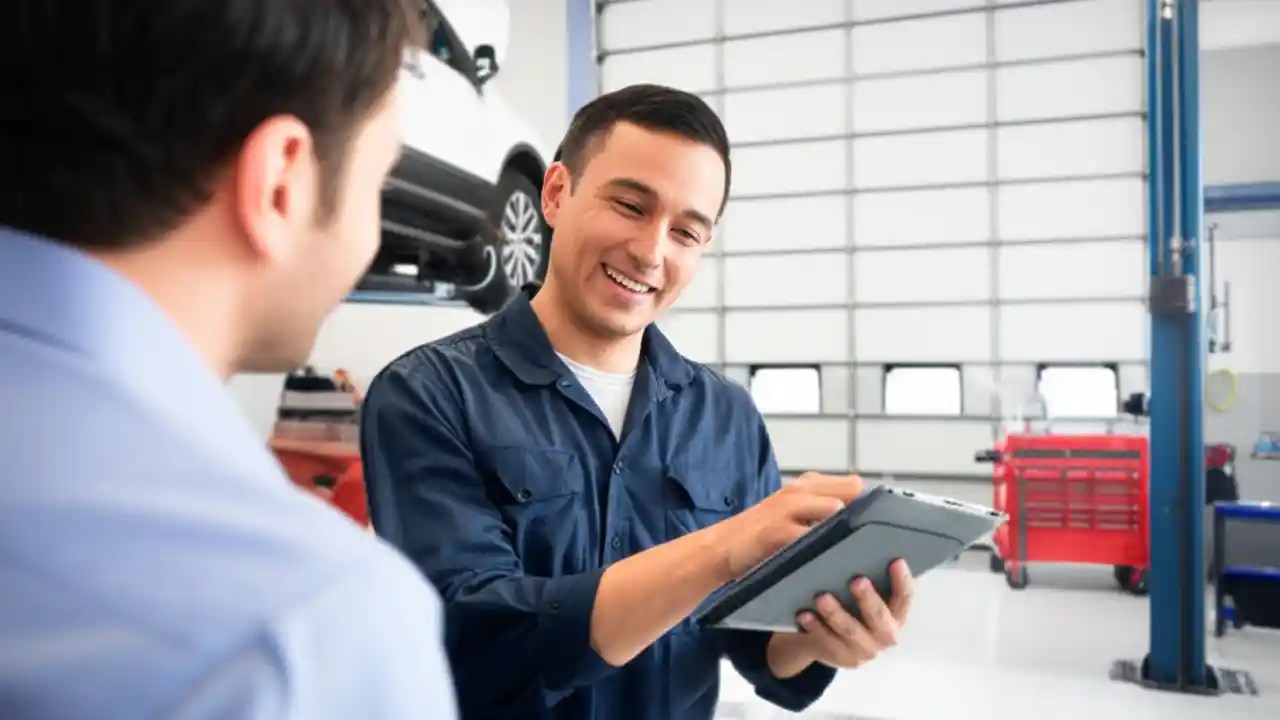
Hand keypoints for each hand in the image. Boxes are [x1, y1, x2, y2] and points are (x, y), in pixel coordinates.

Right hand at [710, 472, 863, 581]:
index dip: (868, 505)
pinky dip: (825, 549)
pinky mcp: (778, 531)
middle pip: (851, 492)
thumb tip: (862, 515)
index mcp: (806, 484)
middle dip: (863, 515)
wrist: (722, 546)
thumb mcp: (792, 511)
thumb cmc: (761, 533)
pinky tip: (832, 563)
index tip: (878, 525)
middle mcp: (799, 490)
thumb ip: (821, 508)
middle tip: (872, 540)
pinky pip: (811, 536)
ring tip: (858, 551)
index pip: (853, 485)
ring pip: (834, 510)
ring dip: (847, 530)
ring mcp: (788, 508)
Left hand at [771, 559, 914, 674]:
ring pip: (851, 632)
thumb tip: (859, 535)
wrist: (830, 639)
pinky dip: (815, 628)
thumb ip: (869, 575)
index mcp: (897, 615)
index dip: (902, 581)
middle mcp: (886, 635)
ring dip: (836, 614)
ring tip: (821, 596)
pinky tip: (804, 614)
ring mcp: (864, 650)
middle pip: (880, 618)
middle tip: (856, 580)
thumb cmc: (851, 604)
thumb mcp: (864, 594)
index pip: (905, 598)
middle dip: (868, 600)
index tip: (896, 560)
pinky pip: (827, 643)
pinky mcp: (842, 659)